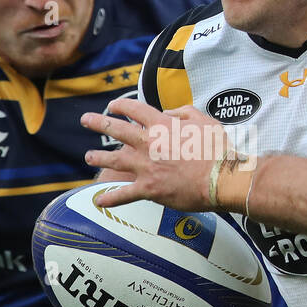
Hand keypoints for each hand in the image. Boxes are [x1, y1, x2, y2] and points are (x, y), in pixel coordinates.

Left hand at [81, 98, 251, 211]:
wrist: (221, 178)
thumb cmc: (217, 149)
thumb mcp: (204, 120)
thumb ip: (183, 112)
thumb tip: (168, 113)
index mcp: (161, 125)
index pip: (134, 109)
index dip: (121, 106)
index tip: (114, 106)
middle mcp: (148, 143)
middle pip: (116, 129)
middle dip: (98, 122)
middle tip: (85, 119)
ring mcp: (146, 167)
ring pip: (114, 160)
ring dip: (99, 157)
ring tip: (89, 156)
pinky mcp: (149, 188)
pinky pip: (124, 194)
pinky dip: (111, 198)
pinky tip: (99, 200)